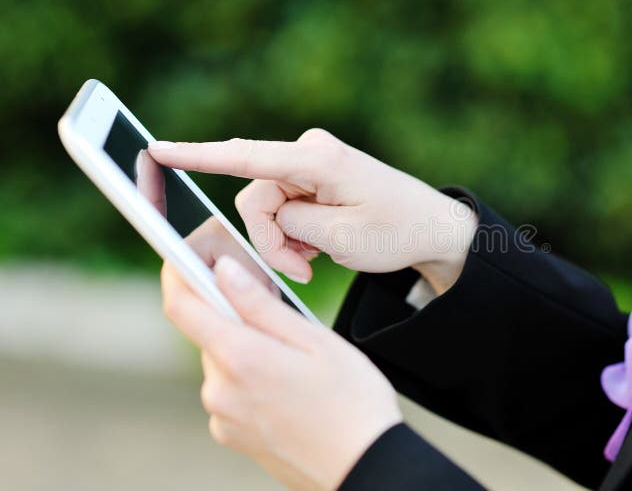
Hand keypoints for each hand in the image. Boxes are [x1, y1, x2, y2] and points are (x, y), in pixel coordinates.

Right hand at [149, 129, 476, 293]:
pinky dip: (293, 235)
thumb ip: (290, 222)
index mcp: (318, 159)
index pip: (246, 157)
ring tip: (316, 259)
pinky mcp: (313, 178)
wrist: (432, 228)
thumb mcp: (341, 237)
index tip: (156, 150)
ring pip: (267, 209)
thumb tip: (264, 211)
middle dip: (271, 240)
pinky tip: (318, 247)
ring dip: (284, 242)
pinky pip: (283, 209)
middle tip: (302, 271)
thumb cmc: (396, 231)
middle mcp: (309, 152)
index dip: (197, 156)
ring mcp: (311, 164)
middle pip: (256, 199)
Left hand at [161, 256, 401, 489]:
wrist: (365, 466)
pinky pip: (230, 391)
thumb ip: (261, 305)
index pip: (182, 305)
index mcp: (240, 358)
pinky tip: (288, 386)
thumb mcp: (315, 340)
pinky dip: (250, 377)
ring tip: (295, 359)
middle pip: (208, 333)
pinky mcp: (232, 436)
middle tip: (277, 309)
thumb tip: (224, 271)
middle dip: (234, 314)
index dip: (177, 272)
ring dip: (247, 347)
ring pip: (223, 361)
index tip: (183, 254)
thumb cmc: (352, 402)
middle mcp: (220, 390)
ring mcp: (223, 418)